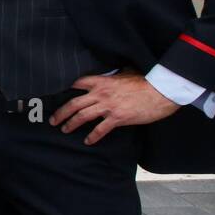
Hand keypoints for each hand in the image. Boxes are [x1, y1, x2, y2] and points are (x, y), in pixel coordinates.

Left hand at [49, 71, 179, 144]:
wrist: (161, 91)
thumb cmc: (145, 82)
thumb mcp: (125, 74)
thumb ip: (113, 77)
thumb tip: (110, 76)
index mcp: (102, 81)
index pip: (77, 83)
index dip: (66, 89)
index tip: (57, 97)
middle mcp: (101, 94)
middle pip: (74, 103)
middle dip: (61, 113)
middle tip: (53, 120)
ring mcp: (108, 106)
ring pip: (82, 116)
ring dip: (71, 124)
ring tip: (65, 129)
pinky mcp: (118, 118)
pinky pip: (100, 129)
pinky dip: (93, 136)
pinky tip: (88, 141)